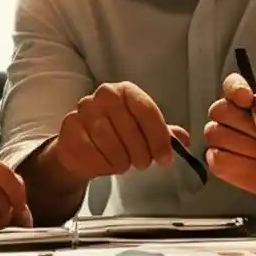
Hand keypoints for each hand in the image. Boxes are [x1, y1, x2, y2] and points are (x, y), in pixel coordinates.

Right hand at [51, 82, 188, 181]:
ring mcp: (84, 110)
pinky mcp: (69, 129)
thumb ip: (164, 135)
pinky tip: (106, 164)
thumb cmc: (116, 136)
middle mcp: (104, 95)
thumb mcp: (143, 132)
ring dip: (122, 160)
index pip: (146, 111)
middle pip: (130, 128)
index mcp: (125, 90)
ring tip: (124, 164)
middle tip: (143, 164)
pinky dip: (104, 164)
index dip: (158, 138)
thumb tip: (185, 140)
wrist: (82, 145)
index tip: (165, 159)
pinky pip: (92, 152)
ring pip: (110, 142)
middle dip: (141, 153)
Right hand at [204, 77, 255, 211]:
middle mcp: (229, 118)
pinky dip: (234, 162)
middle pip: (218, 110)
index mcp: (245, 101)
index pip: (230, 85)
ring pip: (215, 134)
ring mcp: (221, 141)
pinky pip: (215, 158)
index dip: (235, 89)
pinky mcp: (219, 163)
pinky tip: (253, 164)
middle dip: (244, 124)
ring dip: (243, 145)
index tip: (248, 99)